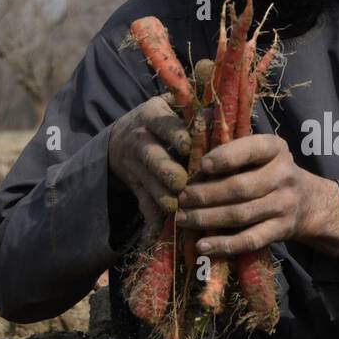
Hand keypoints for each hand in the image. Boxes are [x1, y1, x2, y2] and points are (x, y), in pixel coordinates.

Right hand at [108, 93, 190, 243]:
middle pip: (153, 158)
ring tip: (183, 212)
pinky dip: (153, 222)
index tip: (189, 146)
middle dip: (169, 172)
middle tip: (184, 184)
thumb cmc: (161, 119)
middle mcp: (140, 141)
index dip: (178, 137)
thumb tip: (218, 104)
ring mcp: (136, 167)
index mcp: (152, 117)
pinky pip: (143, 205)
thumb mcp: (170, 105)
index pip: (164, 125)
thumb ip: (192, 104)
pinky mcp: (136, 188)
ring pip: (150, 186)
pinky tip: (160, 234)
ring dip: (166, 200)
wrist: (120, 139)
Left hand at [173, 133, 326, 256]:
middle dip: (206, 195)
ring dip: (207, 218)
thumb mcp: (260, 154)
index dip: (226, 158)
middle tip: (182, 199)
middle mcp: (284, 175)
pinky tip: (203, 245)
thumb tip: (193, 174)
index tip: (202, 166)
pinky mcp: (281, 230)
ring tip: (183, 219)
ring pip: (241, 215)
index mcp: (275, 149)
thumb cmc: (269, 172)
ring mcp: (284, 205)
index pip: (251, 150)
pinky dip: (224, 245)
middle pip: (240, 188)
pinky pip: (250, 240)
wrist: (308, 202)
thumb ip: (233, 155)